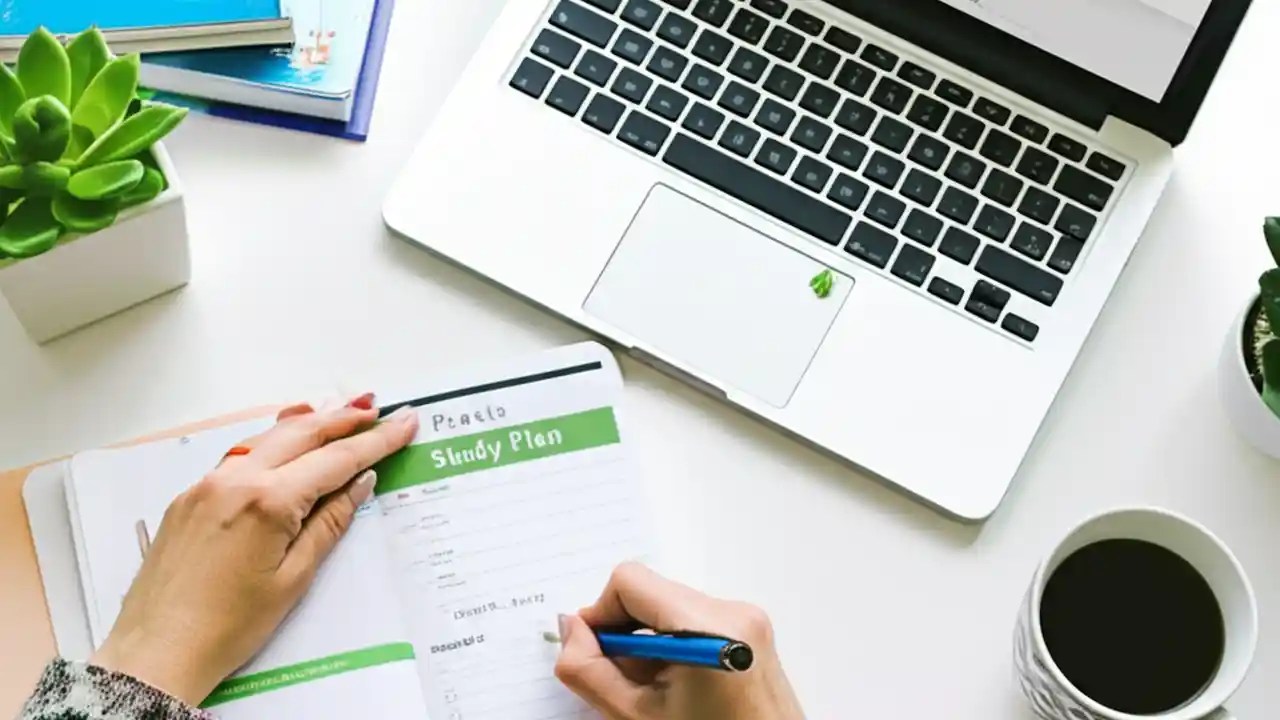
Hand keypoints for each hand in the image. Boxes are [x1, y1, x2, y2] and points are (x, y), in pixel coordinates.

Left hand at [89, 396, 419, 705]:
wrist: (157, 653)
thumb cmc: (227, 626)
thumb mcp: (293, 578)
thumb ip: (329, 523)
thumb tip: (359, 483)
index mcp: (267, 501)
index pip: (336, 459)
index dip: (377, 440)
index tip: (404, 422)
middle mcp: (234, 481)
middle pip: (302, 432)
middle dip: (344, 419)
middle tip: (378, 410)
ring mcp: (206, 485)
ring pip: (267, 438)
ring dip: (308, 425)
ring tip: (341, 417)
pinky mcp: (189, 497)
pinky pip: (239, 457)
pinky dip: (272, 445)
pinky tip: (287, 446)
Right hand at [556, 563, 804, 719]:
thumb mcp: (636, 717)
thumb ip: (590, 670)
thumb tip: (571, 629)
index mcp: (709, 626)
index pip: (630, 581)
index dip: (600, 614)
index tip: (592, 649)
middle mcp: (735, 612)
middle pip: (651, 594)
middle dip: (625, 633)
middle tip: (620, 681)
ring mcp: (749, 621)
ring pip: (671, 609)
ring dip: (649, 643)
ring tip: (655, 692)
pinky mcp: (754, 634)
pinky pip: (696, 623)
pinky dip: (673, 648)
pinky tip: (676, 689)